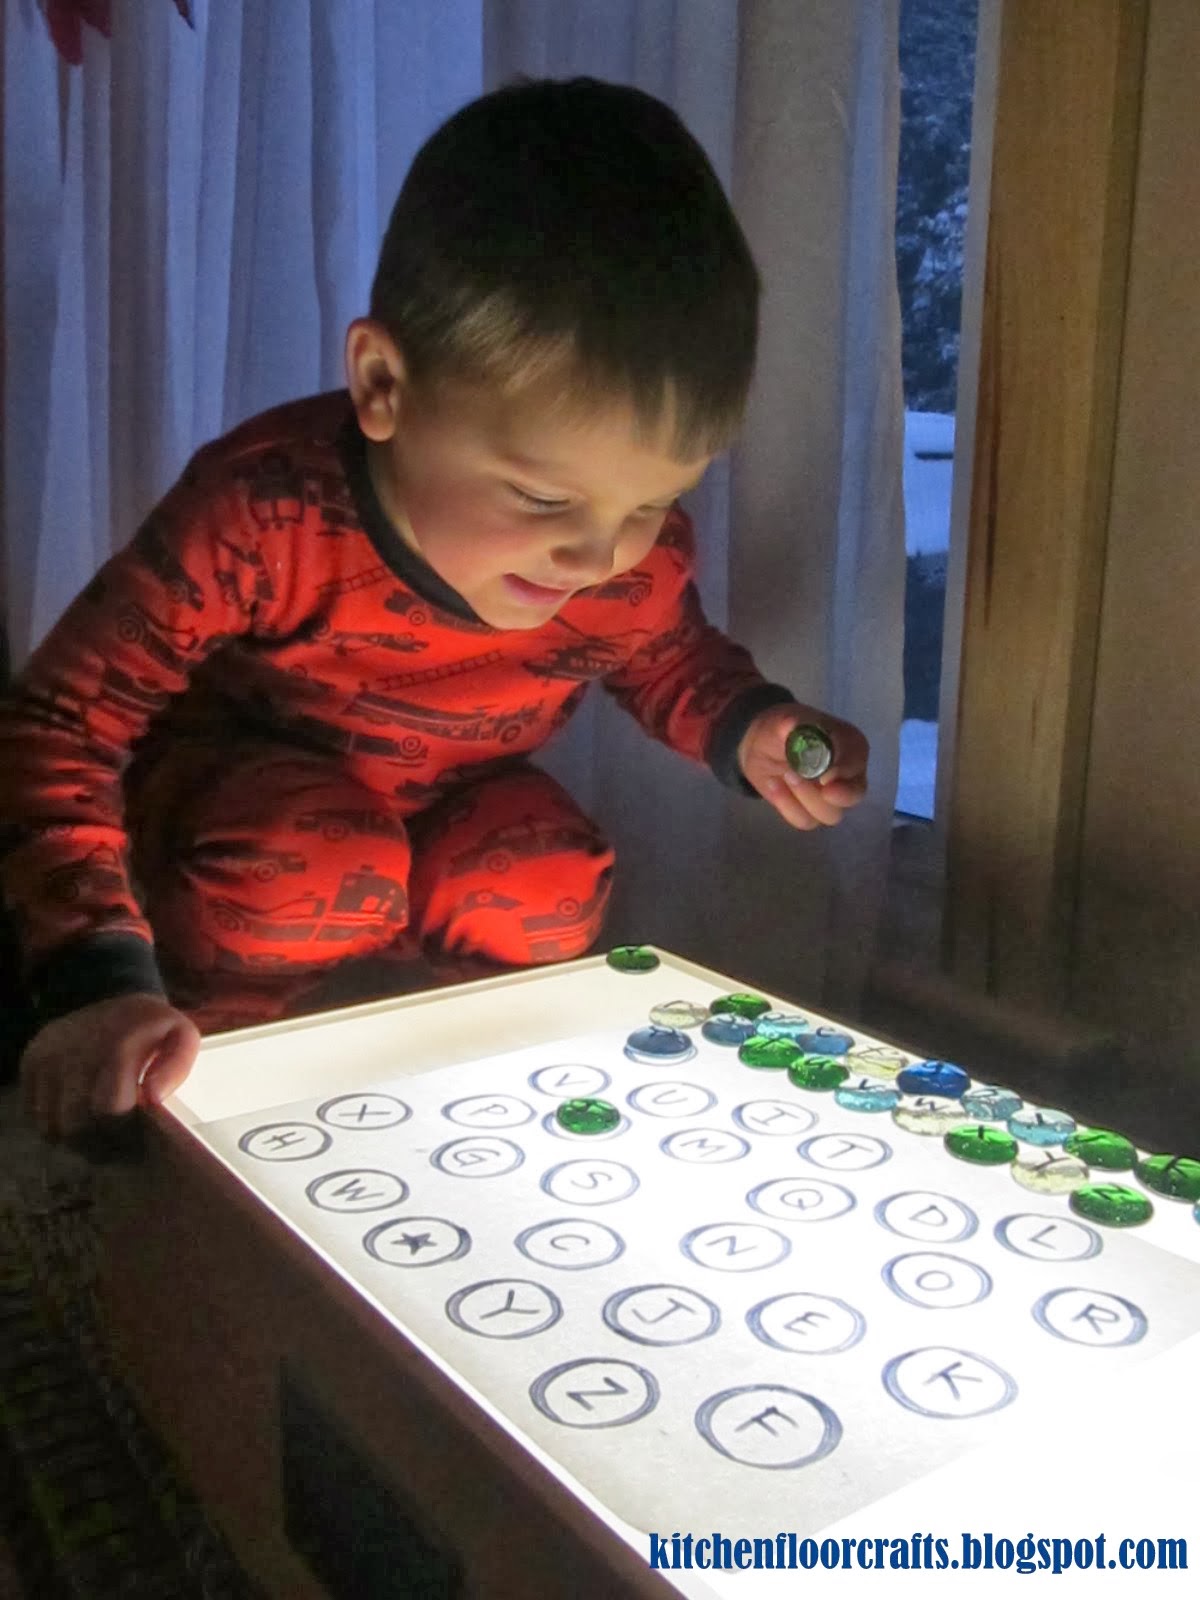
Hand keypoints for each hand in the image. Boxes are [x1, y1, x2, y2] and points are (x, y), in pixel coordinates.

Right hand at [20, 993, 199, 1140]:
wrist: (114, 998)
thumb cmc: (152, 1029)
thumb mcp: (182, 1037)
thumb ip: (177, 1067)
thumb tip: (151, 1097)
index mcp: (116, 1043)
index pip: (109, 1108)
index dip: (122, 1129)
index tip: (133, 1130)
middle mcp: (74, 1048)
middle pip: (75, 1123)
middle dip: (96, 1140)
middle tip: (111, 1136)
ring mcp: (47, 1055)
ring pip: (50, 1124)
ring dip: (73, 1135)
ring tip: (94, 1124)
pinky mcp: (31, 1060)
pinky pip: (33, 1113)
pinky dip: (53, 1122)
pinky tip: (75, 1110)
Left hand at [737, 703, 868, 830]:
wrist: (759, 746)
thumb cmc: (780, 729)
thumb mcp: (782, 721)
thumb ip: (790, 724)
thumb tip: (792, 725)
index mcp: (850, 747)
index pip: (856, 762)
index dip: (844, 770)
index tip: (826, 775)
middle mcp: (847, 775)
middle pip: (854, 795)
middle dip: (838, 796)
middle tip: (819, 787)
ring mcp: (831, 798)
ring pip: (830, 814)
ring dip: (806, 798)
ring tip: (784, 775)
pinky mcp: (811, 813)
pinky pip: (805, 821)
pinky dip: (787, 806)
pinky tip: (774, 785)